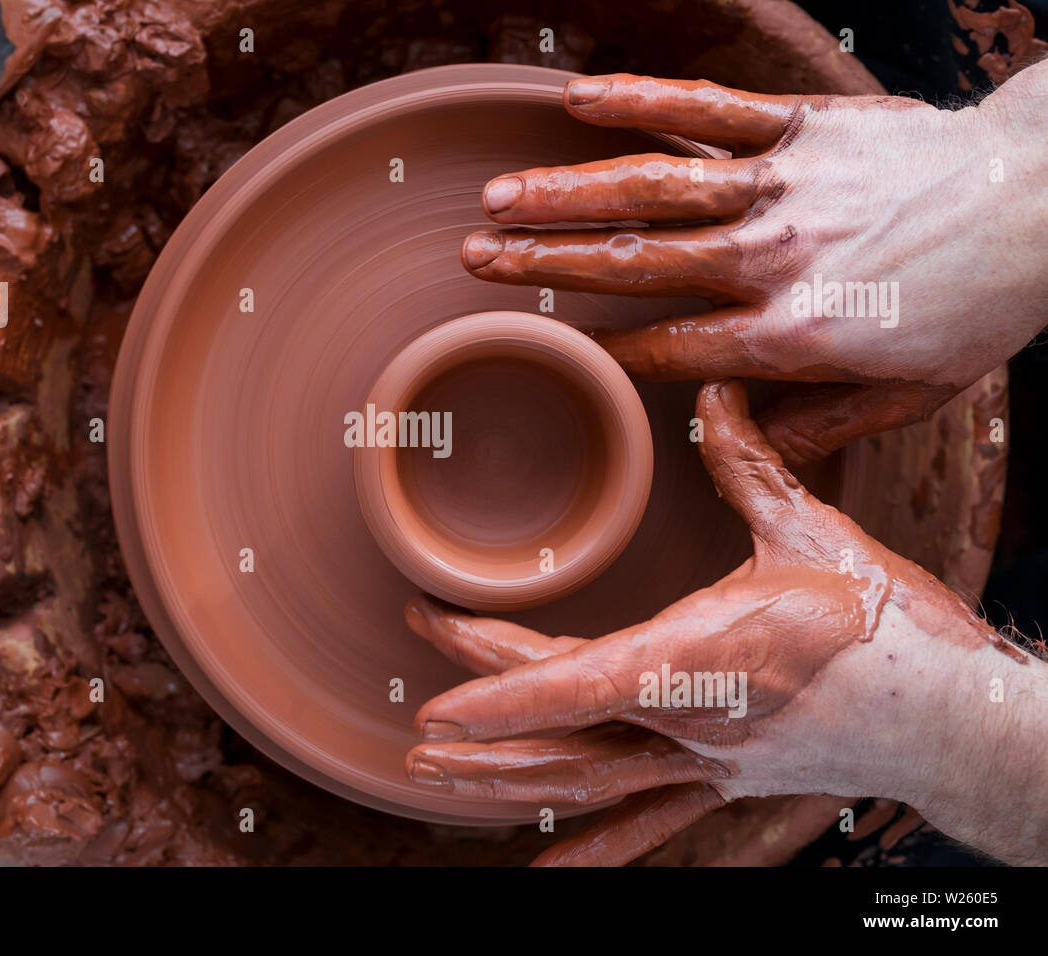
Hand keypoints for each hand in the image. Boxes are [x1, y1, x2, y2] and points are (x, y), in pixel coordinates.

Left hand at [404, 381, 1047, 864]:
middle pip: (564, 724)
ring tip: (434, 772)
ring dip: (506, 779)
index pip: (580, 682)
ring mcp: (704, 763)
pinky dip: (589, 845)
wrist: (959, 723)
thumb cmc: (892, 628)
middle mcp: (693, 723)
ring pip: (586, 782)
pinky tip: (543, 870)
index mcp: (707, 658)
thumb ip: (747, 465)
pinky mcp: (721, 782)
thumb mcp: (814, 533)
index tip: (436, 700)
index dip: (501, 693)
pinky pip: (643, 823)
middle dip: (483, 708)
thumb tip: (713, 394)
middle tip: (420, 675)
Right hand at [462, 66, 1047, 461]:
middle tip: (473, 262)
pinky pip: (709, 112)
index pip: (672, 350)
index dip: (606, 354)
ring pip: (654, 188)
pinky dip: (641, 102)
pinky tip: (576, 98)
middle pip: (636, 264)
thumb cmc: (979, 306)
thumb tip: (741, 443)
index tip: (554, 354)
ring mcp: (783, 186)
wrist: (1042, 201)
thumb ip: (820, 429)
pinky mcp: (803, 127)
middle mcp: (773, 259)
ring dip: (566, 192)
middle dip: (546, 265)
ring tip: (495, 197)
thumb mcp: (911, 397)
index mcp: (793, 334)